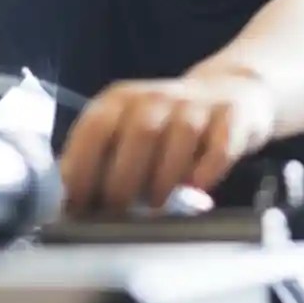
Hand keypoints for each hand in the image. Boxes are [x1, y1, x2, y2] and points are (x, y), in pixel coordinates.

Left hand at [59, 77, 276, 215]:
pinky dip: (206, 171)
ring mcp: (197, 105)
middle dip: (123, 180)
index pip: (95, 126)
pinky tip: (196, 189)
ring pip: (179, 139)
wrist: (231, 91)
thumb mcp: (128, 129)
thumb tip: (71, 201)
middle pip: (137, 134)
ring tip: (154, 205)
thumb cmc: (167, 124)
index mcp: (121, 99)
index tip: (76, 201)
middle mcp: (157, 97)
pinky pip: (219, 146)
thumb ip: (103, 157)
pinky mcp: (232, 117)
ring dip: (163, 178)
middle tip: (117, 211)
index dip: (82, 165)